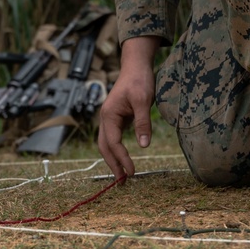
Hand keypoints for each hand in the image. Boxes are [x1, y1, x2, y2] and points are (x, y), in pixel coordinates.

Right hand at [97, 36, 159, 179]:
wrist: (136, 65)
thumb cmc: (139, 80)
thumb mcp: (144, 101)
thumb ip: (143, 123)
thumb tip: (144, 146)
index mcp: (109, 115)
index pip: (113, 143)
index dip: (122, 159)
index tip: (132, 172)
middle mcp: (105, 118)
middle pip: (105, 147)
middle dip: (113, 165)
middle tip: (122, 183)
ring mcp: (110, 119)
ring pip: (107, 144)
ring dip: (113, 160)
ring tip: (122, 176)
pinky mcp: (117, 118)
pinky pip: (113, 139)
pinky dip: (117, 151)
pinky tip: (124, 159)